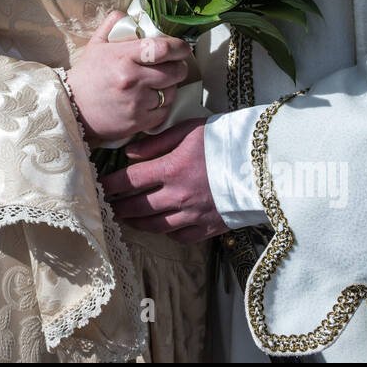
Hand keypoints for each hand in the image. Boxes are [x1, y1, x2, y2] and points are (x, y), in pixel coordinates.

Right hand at [65, 11, 191, 147]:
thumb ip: (113, 26)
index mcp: (122, 56)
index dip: (179, 47)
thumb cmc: (86, 76)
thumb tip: (130, 14)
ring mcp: (136, 102)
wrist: (72, 109)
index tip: (182, 48)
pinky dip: (162, 106)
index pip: (163, 48)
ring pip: (171, 92)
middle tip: (176, 66)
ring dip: (170, 87)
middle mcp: (132, 79)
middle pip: (175, 71)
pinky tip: (151, 100)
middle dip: (180, 67)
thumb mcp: (95, 45)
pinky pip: (164, 111)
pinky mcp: (138, 122)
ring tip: (159, 84)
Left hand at [100, 118, 229, 242]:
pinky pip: (181, 237)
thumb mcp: (190, 130)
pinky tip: (163, 226)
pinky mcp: (210, 226)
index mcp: (173, 168)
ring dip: (138, 222)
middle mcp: (179, 195)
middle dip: (119, 207)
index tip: (99, 186)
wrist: (267, 163)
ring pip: (156, 225)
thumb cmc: (229, 139)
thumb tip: (130, 154)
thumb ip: (157, 142)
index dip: (111, 184)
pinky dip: (168, 232)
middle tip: (108, 206)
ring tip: (128, 219)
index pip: (130, 180)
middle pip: (138, 207)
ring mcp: (194, 214)